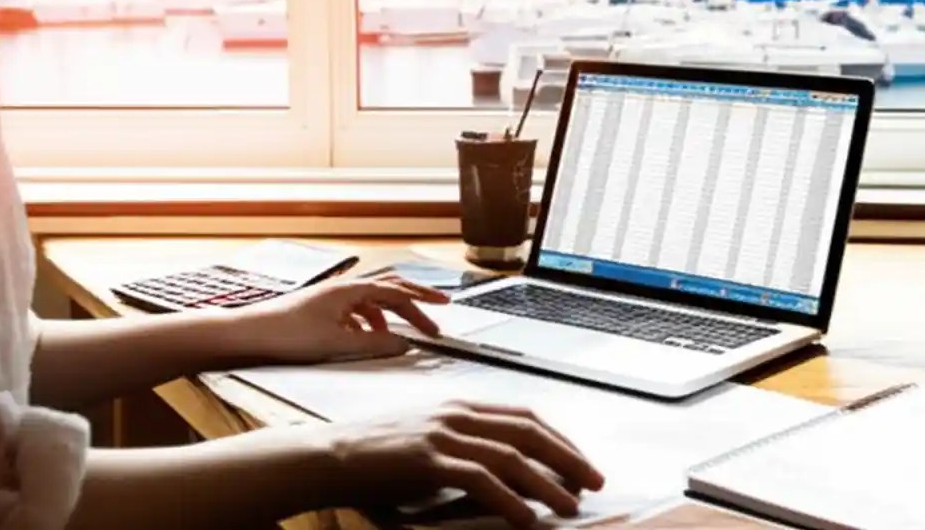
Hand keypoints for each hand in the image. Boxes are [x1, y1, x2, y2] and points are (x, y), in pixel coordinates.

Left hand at [237, 271, 449, 362]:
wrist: (247, 333)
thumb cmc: (287, 335)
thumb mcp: (337, 344)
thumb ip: (375, 345)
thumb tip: (406, 345)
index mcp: (350, 290)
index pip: (396, 291)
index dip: (422, 301)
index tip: (443, 309)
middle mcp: (343, 288)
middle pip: (388, 289)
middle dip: (414, 301)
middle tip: (435, 313)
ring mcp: (332, 298)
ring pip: (372, 300)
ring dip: (391, 315)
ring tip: (401, 335)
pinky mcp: (321, 310)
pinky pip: (356, 311)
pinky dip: (370, 323)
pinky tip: (368, 339)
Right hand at [326, 401, 605, 527]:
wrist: (330, 456)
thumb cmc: (377, 457)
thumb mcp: (428, 443)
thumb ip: (465, 451)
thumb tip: (506, 478)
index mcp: (459, 406)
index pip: (524, 416)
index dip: (559, 438)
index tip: (582, 461)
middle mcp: (456, 414)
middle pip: (528, 430)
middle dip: (567, 456)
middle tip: (594, 481)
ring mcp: (442, 434)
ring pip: (511, 455)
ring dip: (547, 482)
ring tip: (570, 505)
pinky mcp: (427, 458)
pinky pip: (480, 478)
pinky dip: (509, 499)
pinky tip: (527, 517)